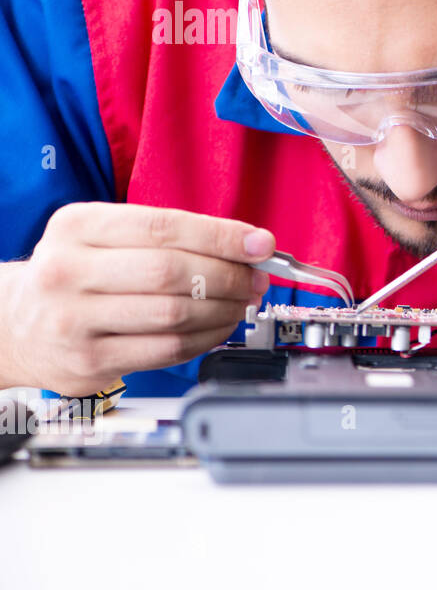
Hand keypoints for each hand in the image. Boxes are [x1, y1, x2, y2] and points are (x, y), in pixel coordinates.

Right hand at [0, 203, 274, 395]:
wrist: (15, 325)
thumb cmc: (76, 274)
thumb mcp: (104, 237)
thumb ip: (171, 237)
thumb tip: (248, 246)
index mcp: (78, 227)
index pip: (164, 227)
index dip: (221, 236)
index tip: (260, 244)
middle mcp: (68, 271)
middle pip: (171, 273)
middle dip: (228, 276)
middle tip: (255, 279)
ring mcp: (74, 320)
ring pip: (174, 315)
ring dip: (223, 310)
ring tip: (240, 303)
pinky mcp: (89, 362)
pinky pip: (166, 350)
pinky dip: (206, 339)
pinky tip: (218, 328)